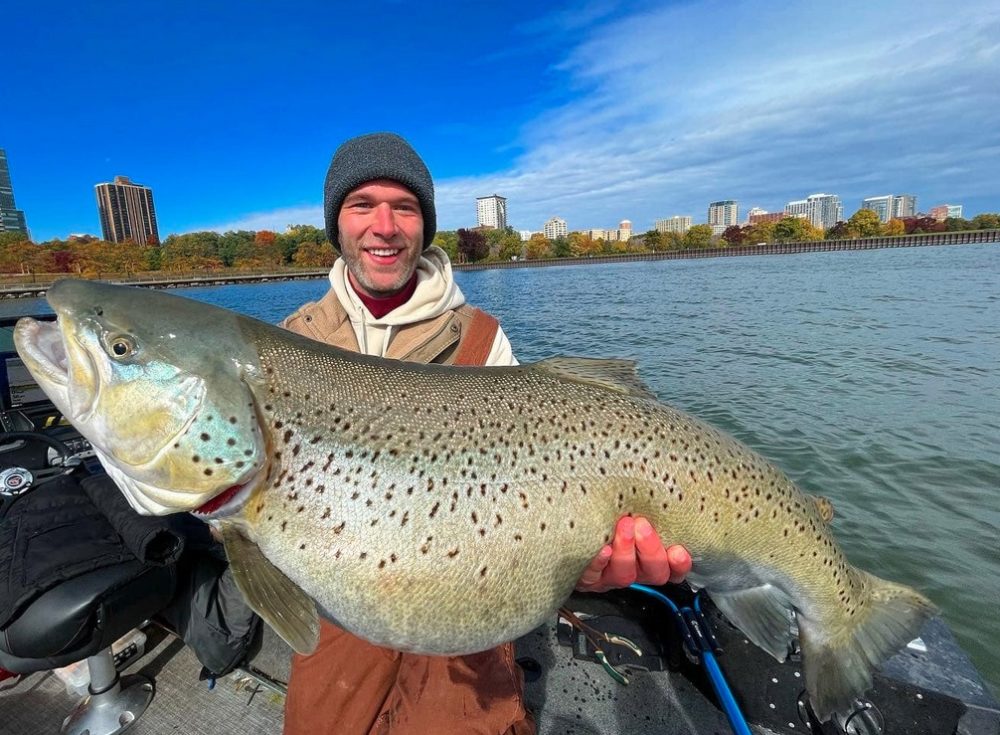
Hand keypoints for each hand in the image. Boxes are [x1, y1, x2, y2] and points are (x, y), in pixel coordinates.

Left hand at [575, 515, 690, 592]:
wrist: (570, 524)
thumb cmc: (610, 511)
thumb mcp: (633, 507)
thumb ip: (648, 505)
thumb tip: (662, 482)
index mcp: (652, 558)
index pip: (674, 567)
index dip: (679, 564)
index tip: (678, 550)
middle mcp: (635, 570)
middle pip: (654, 572)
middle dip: (650, 549)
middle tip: (642, 525)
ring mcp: (611, 576)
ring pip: (625, 575)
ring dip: (626, 551)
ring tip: (623, 527)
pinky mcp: (587, 578)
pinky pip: (593, 575)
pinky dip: (598, 561)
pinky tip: (601, 548)